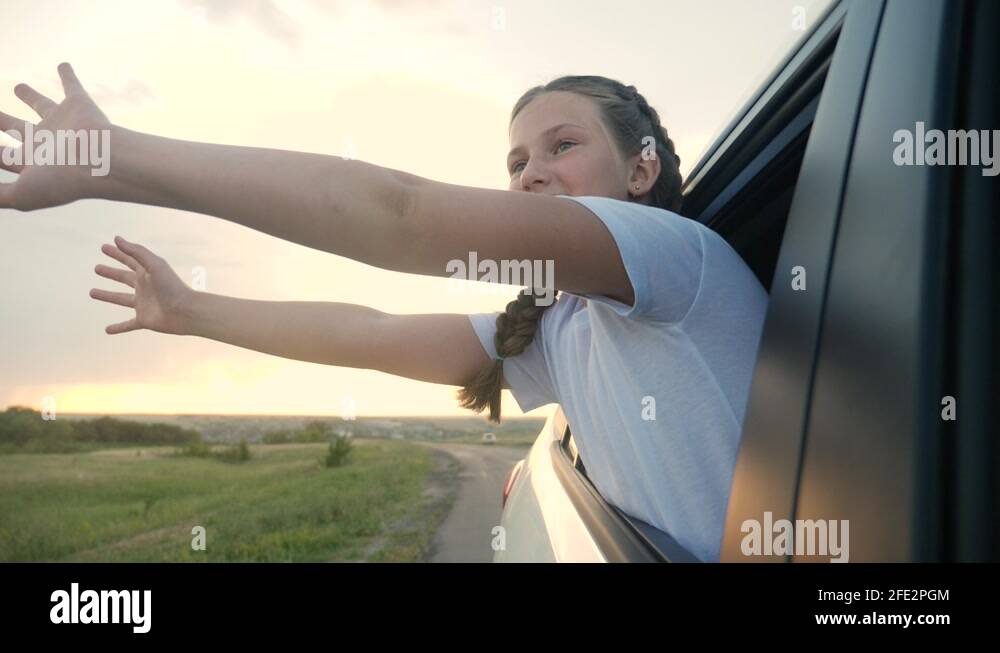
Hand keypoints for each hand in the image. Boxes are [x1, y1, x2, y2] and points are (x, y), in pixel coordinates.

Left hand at [0, 62, 112, 210]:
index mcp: (32, 162)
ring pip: (40, 105)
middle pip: (17, 130)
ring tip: (17, 87)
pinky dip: (67, 75)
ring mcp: (62, 123)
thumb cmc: (64, 181)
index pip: (2, 155)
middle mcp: (47, 142)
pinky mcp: (77, 105)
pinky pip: (71, 85)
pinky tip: (63, 65)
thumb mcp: (21, 194)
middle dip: (2, 122)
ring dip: (29, 96)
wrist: (102, 161)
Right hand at [90, 236, 194, 335]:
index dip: (117, 253)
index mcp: (147, 273)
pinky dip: (118, 327)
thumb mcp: (154, 264)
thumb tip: (117, 238)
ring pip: (121, 299)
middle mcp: (144, 287)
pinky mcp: (144, 320)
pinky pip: (128, 325)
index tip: (103, 247)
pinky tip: (107, 330)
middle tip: (96, 268)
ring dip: (107, 296)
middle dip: (111, 273)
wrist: (185, 311)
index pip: (129, 260)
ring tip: (91, 292)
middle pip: (123, 278)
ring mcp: (143, 304)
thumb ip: (136, 252)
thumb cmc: (172, 286)